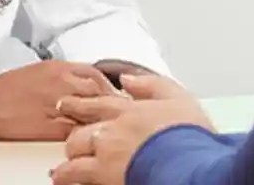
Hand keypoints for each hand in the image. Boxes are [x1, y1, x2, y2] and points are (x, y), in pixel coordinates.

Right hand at [0, 61, 115, 140]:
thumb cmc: (1, 90)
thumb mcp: (36, 72)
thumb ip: (62, 77)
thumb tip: (79, 86)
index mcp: (58, 68)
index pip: (97, 74)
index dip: (112, 86)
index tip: (119, 96)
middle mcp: (61, 82)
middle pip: (101, 90)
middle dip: (115, 101)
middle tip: (123, 114)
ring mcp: (57, 104)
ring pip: (93, 109)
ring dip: (105, 117)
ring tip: (112, 128)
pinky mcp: (50, 126)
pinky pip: (78, 130)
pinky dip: (88, 134)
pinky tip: (93, 139)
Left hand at [50, 74, 213, 184]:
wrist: (189, 164)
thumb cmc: (189, 136)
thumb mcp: (179, 99)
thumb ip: (152, 85)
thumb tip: (128, 79)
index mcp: (127, 110)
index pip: (95, 104)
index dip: (78, 106)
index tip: (66, 105)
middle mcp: (111, 131)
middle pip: (79, 132)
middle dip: (74, 138)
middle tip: (70, 142)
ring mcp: (105, 155)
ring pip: (73, 156)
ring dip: (68, 163)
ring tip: (63, 171)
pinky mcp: (102, 177)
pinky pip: (76, 178)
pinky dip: (69, 180)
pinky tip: (65, 182)